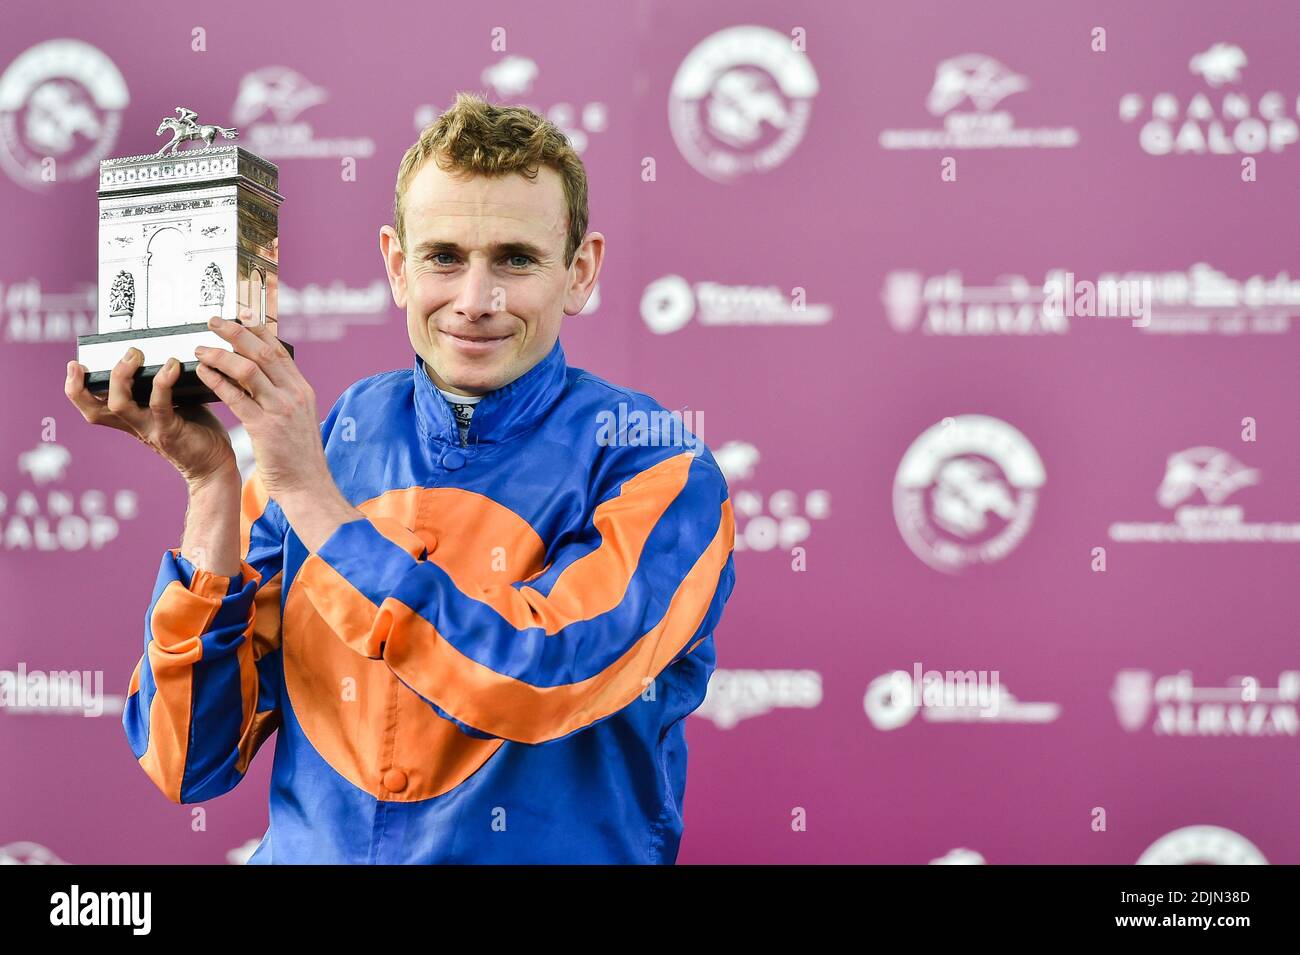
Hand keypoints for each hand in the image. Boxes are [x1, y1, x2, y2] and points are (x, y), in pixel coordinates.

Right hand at [65, 348, 235, 488]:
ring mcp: (150, 429)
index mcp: (131, 418)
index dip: (76, 389)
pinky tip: (172, 366)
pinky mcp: (170, 431)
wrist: (215, 465)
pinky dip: (162, 383)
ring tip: (134, 354)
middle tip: (95, 359)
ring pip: (119, 405)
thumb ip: (165, 385)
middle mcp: (135, 424)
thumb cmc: (197, 431)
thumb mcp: (177, 404)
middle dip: (84, 385)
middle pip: (93, 410)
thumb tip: (165, 353)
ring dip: (121, 377)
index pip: (92, 406)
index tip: (75, 366)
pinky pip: (159, 405)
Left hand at [193, 307, 324, 499]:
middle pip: (263, 353)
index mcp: (303, 390)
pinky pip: (236, 397)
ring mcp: (281, 410)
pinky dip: (217, 381)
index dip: (259, 329)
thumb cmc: (299, 456)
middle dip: (236, 332)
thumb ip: (283, 396)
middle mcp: (294, 395)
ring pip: (248, 370)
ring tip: (200, 349)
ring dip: (221, 355)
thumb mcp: (298, 419)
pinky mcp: (264, 427)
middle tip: (213, 321)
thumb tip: (260, 378)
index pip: (279, 351)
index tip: (240, 314)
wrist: (308, 486)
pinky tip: (202, 373)